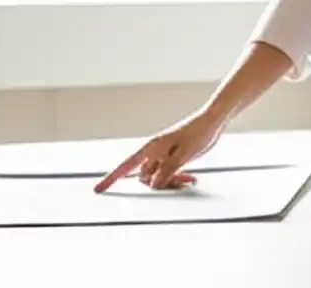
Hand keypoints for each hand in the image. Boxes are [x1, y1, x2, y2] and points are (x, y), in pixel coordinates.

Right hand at [93, 109, 224, 192]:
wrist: (212, 121)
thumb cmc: (198, 132)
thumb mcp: (183, 154)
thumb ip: (167, 170)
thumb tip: (153, 184)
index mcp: (152, 147)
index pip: (126, 165)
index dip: (111, 178)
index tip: (98, 189)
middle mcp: (154, 151)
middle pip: (145, 177)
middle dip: (160, 184)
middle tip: (181, 182)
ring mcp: (163, 154)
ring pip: (158, 177)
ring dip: (171, 182)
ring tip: (189, 179)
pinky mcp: (172, 157)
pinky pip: (168, 173)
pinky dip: (177, 178)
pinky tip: (190, 178)